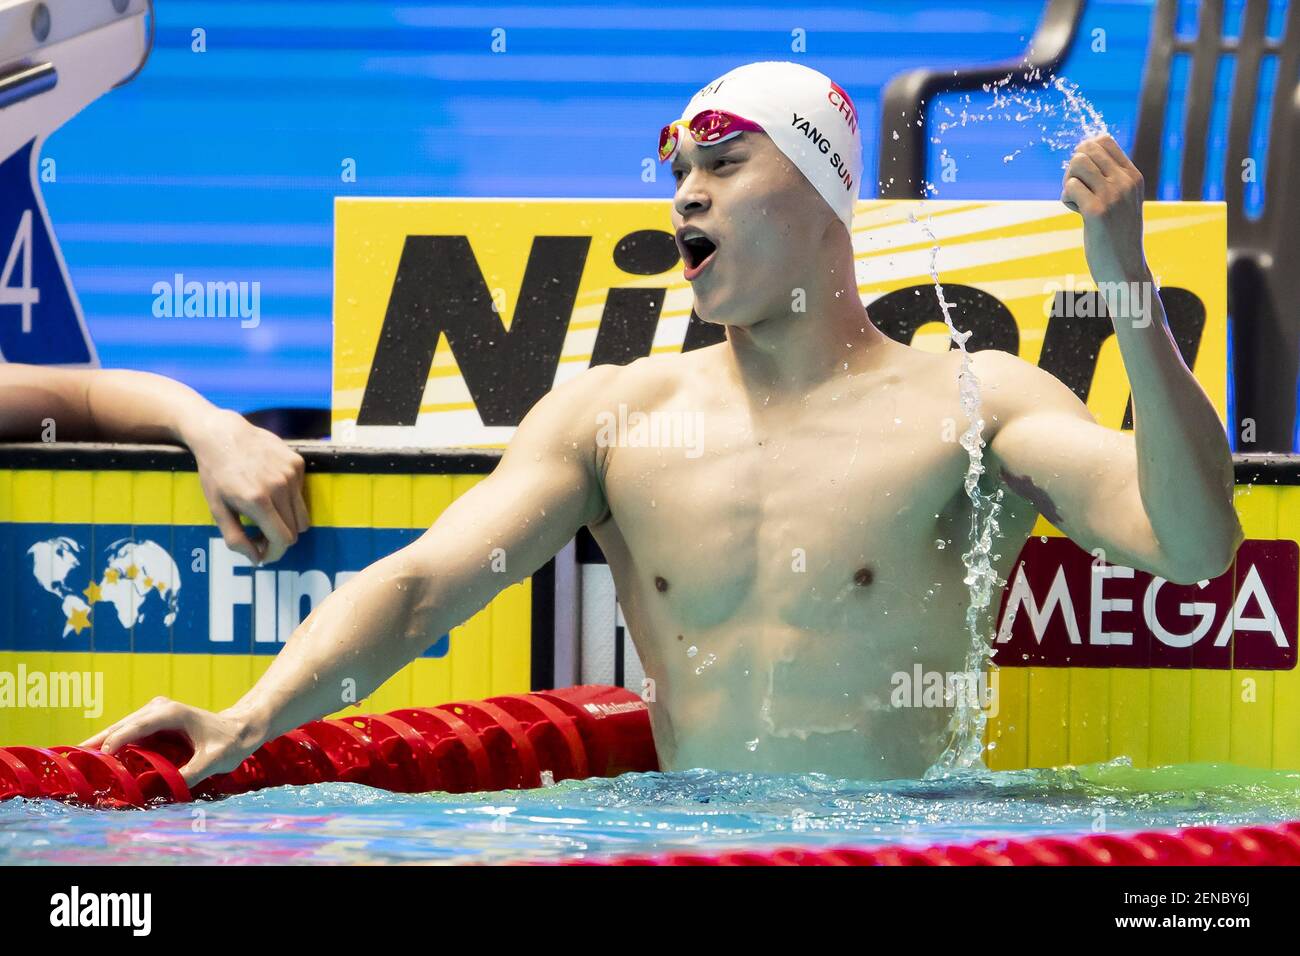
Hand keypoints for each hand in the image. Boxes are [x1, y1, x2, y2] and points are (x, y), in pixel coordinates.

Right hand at [79, 696, 265, 787]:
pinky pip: (128, 735)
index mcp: (171, 713)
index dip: (116, 740)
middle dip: (97, 741)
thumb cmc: (229, 742)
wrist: (240, 728)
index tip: (100, 755)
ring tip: (77, 759)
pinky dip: (112, 745)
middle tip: (72, 756)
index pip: (136, 726)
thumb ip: (187, 774)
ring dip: (101, 743)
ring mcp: (154, 715)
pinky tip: (96, 759)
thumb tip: (158, 789)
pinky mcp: (152, 724)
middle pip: (121, 725)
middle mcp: (159, 709)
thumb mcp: (212, 761)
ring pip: (120, 729)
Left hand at [183, 408, 308, 563]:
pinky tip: (270, 486)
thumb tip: (256, 559)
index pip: (283, 540)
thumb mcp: (217, 509)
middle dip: (279, 538)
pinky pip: (301, 494)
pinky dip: (289, 498)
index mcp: (258, 502)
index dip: (275, 553)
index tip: (265, 554)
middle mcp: (279, 487)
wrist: (222, 433)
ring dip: (286, 520)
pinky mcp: (297, 463)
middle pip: (295, 530)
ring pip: (301, 514)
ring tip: (267, 513)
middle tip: (260, 531)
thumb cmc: (215, 473)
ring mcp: (291, 473)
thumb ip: (236, 539)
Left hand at [1060, 133, 1147, 282]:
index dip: (1084, 153)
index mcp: (1133, 176)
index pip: (1103, 141)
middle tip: (1077, 190)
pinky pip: (1070, 187)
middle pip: (1086, 149)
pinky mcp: (1097, 212)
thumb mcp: (1122, 201)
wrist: (1125, 269)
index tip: (1084, 176)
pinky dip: (1066, 199)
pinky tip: (1078, 213)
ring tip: (1078, 202)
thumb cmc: (1117, 236)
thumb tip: (1083, 150)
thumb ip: (1110, 178)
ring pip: (1076, 164)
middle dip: (1073, 168)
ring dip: (1069, 182)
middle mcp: (1125, 181)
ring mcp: (1113, 195)